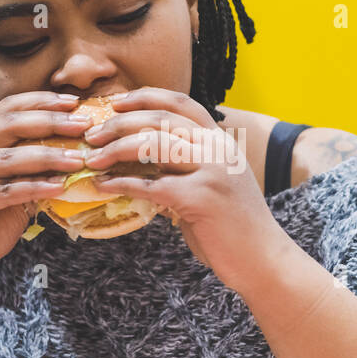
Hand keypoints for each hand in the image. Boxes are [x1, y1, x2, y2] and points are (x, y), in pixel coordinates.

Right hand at [0, 91, 93, 289]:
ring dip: (48, 156)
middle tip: (83, 124)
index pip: (8, 109)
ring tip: (79, 159)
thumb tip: (74, 164)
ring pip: (8, 157)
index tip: (74, 102)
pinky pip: (2, 191)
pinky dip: (34, 187)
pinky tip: (58, 187)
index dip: (41, 101)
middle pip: (9, 123)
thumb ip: (32, 178)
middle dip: (50, 121)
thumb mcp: (12, 197)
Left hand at [81, 87, 291, 292]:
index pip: (180, 104)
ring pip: (153, 145)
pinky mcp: (201, 199)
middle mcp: (218, 149)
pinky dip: (122, 184)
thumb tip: (142, 162)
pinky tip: (104, 186)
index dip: (145, 97)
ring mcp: (212, 172)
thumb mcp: (215, 183)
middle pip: (160, 119)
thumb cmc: (234, 227)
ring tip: (94, 159)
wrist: (263, 260)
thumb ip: (186, 167)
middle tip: (93, 134)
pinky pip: (152, 185)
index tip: (116, 103)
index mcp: (221, 141)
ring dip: (116, 149)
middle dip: (120, 123)